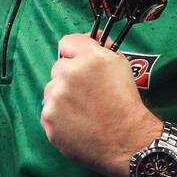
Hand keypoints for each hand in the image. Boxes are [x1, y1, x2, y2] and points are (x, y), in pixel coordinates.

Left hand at [40, 33, 161, 176]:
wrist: (128, 141)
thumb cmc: (126, 104)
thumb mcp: (121, 66)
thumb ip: (101, 48)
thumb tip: (91, 36)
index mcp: (89, 58)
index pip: (67, 42)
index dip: (74, 53)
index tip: (80, 63)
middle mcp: (69, 73)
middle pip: (58, 68)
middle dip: (69, 78)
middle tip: (87, 94)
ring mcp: (56, 96)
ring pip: (52, 90)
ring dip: (62, 97)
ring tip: (83, 111)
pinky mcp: (48, 117)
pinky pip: (48, 110)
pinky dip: (59, 116)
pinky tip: (77, 122)